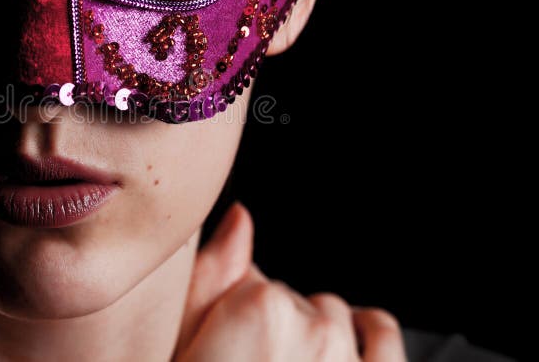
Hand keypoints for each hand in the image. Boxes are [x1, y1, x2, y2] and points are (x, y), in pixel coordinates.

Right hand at [174, 203, 405, 360]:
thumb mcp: (181, 342)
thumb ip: (207, 278)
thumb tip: (238, 216)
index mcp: (259, 308)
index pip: (246, 279)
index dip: (227, 310)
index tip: (218, 338)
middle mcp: (314, 328)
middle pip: (286, 297)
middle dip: (268, 323)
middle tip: (245, 360)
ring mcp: (349, 357)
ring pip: (329, 312)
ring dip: (308, 332)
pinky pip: (381, 331)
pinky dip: (364, 329)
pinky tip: (340, 348)